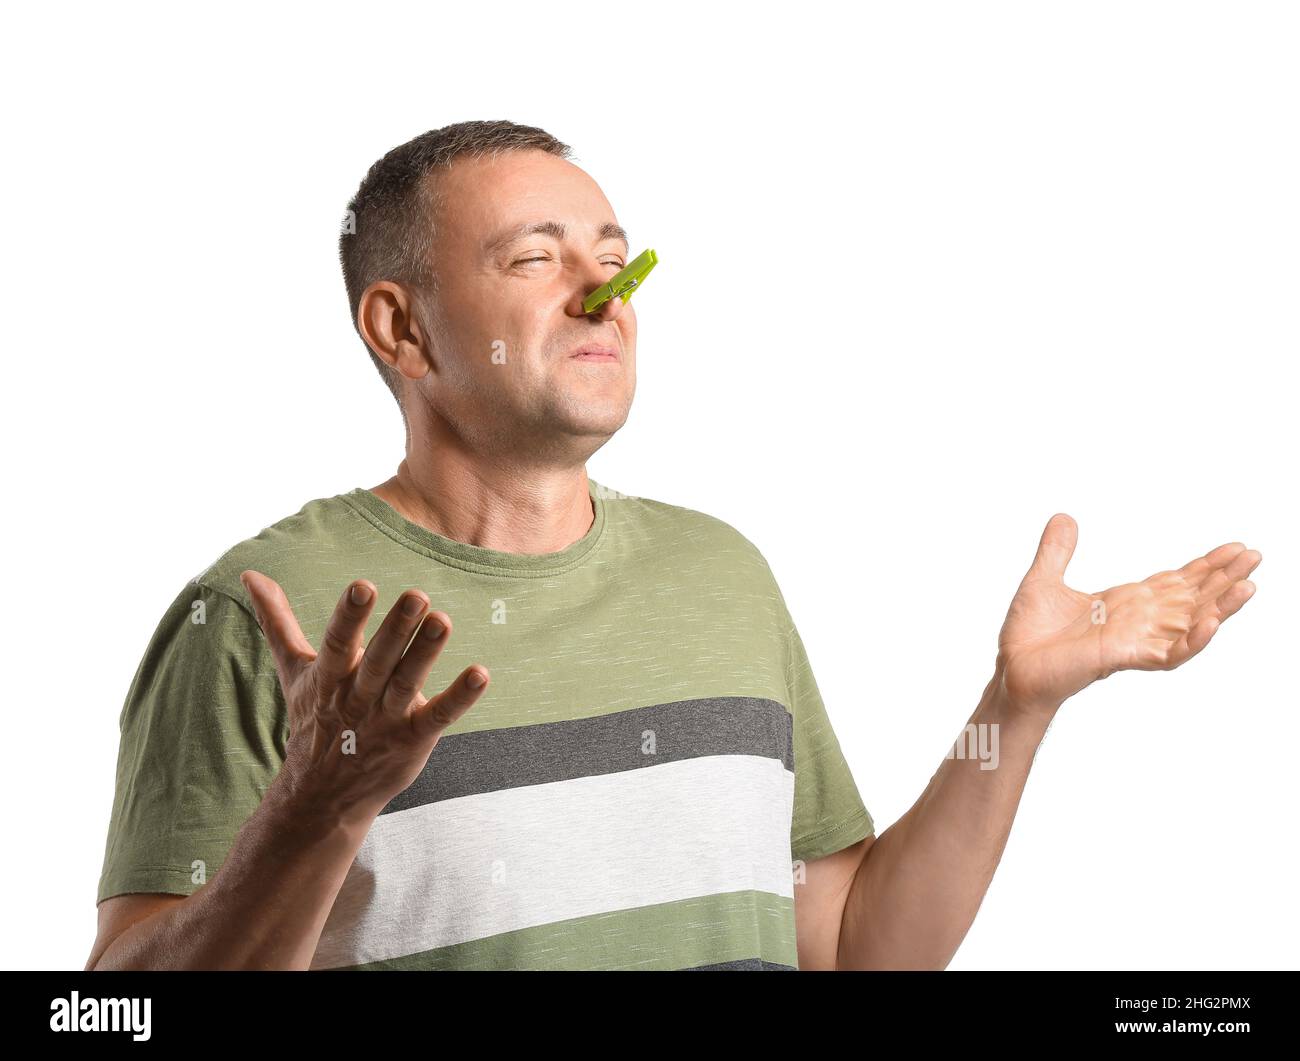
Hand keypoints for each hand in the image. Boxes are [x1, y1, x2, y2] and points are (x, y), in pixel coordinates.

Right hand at [239, 570, 489, 826]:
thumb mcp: (293, 671)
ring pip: (407, 682)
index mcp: (328, 678)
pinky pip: (438, 716)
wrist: (321, 797)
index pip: (338, 643)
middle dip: (396, 629)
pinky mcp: (413, 738)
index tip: (362, 586)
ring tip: (444, 620)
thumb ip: (277, 621)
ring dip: (426, 652)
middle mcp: (357, 697)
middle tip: (417, 595)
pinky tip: (480, 674)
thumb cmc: (313, 720)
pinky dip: (459, 698)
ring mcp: (386, 720)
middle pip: (378, 660)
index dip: (349, 616)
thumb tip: (249, 575)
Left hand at [995, 515, 1260, 715]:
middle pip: (1192, 598)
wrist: (1011, 669)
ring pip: (1190, 625)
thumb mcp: (1043, 580)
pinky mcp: (1123, 658)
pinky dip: (1192, 640)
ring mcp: (1134, 641)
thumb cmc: (1028, 635)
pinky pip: (1168, 654)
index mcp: (1124, 603)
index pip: (1176, 581)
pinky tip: (1212, 622)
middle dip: (1223, 578)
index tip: (1234, 547)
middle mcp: (1137, 621)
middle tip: (1255, 556)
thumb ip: (1057, 550)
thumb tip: (1063, 517)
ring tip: (1249, 586)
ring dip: (1221, 607)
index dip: (1205, 566)